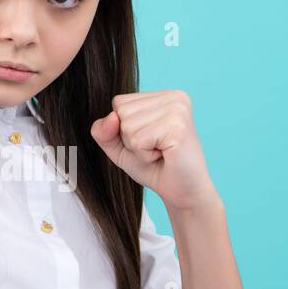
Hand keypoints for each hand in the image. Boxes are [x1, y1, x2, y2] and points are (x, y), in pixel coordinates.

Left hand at [89, 90, 219, 211]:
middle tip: (155, 149)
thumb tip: (111, 117)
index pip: (119, 103)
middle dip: (130, 139)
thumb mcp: (120, 147)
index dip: (123, 129)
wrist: (183, 193)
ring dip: (138, 149)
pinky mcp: (177, 127)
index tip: (149, 140)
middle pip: (121, 112)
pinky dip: (144, 156)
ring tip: (160, 153)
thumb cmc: (155, 168)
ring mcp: (177, 109)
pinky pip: (138, 140)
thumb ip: (104, 131)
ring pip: (127, 126)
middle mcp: (173, 96)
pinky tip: (164, 156)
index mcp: (163, 95)